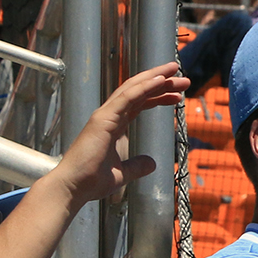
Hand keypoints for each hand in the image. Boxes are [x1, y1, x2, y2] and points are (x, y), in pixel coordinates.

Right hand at [50, 62, 187, 207]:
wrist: (74, 187)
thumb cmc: (92, 181)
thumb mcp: (123, 173)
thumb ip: (137, 166)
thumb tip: (152, 163)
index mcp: (114, 125)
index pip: (139, 103)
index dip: (158, 96)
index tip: (178, 95)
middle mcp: (109, 116)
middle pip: (138, 92)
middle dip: (161, 83)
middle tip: (183, 79)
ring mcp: (105, 115)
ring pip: (133, 89)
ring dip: (155, 78)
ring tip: (175, 70)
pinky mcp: (103, 119)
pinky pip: (126, 98)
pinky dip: (143, 87)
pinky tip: (159, 80)